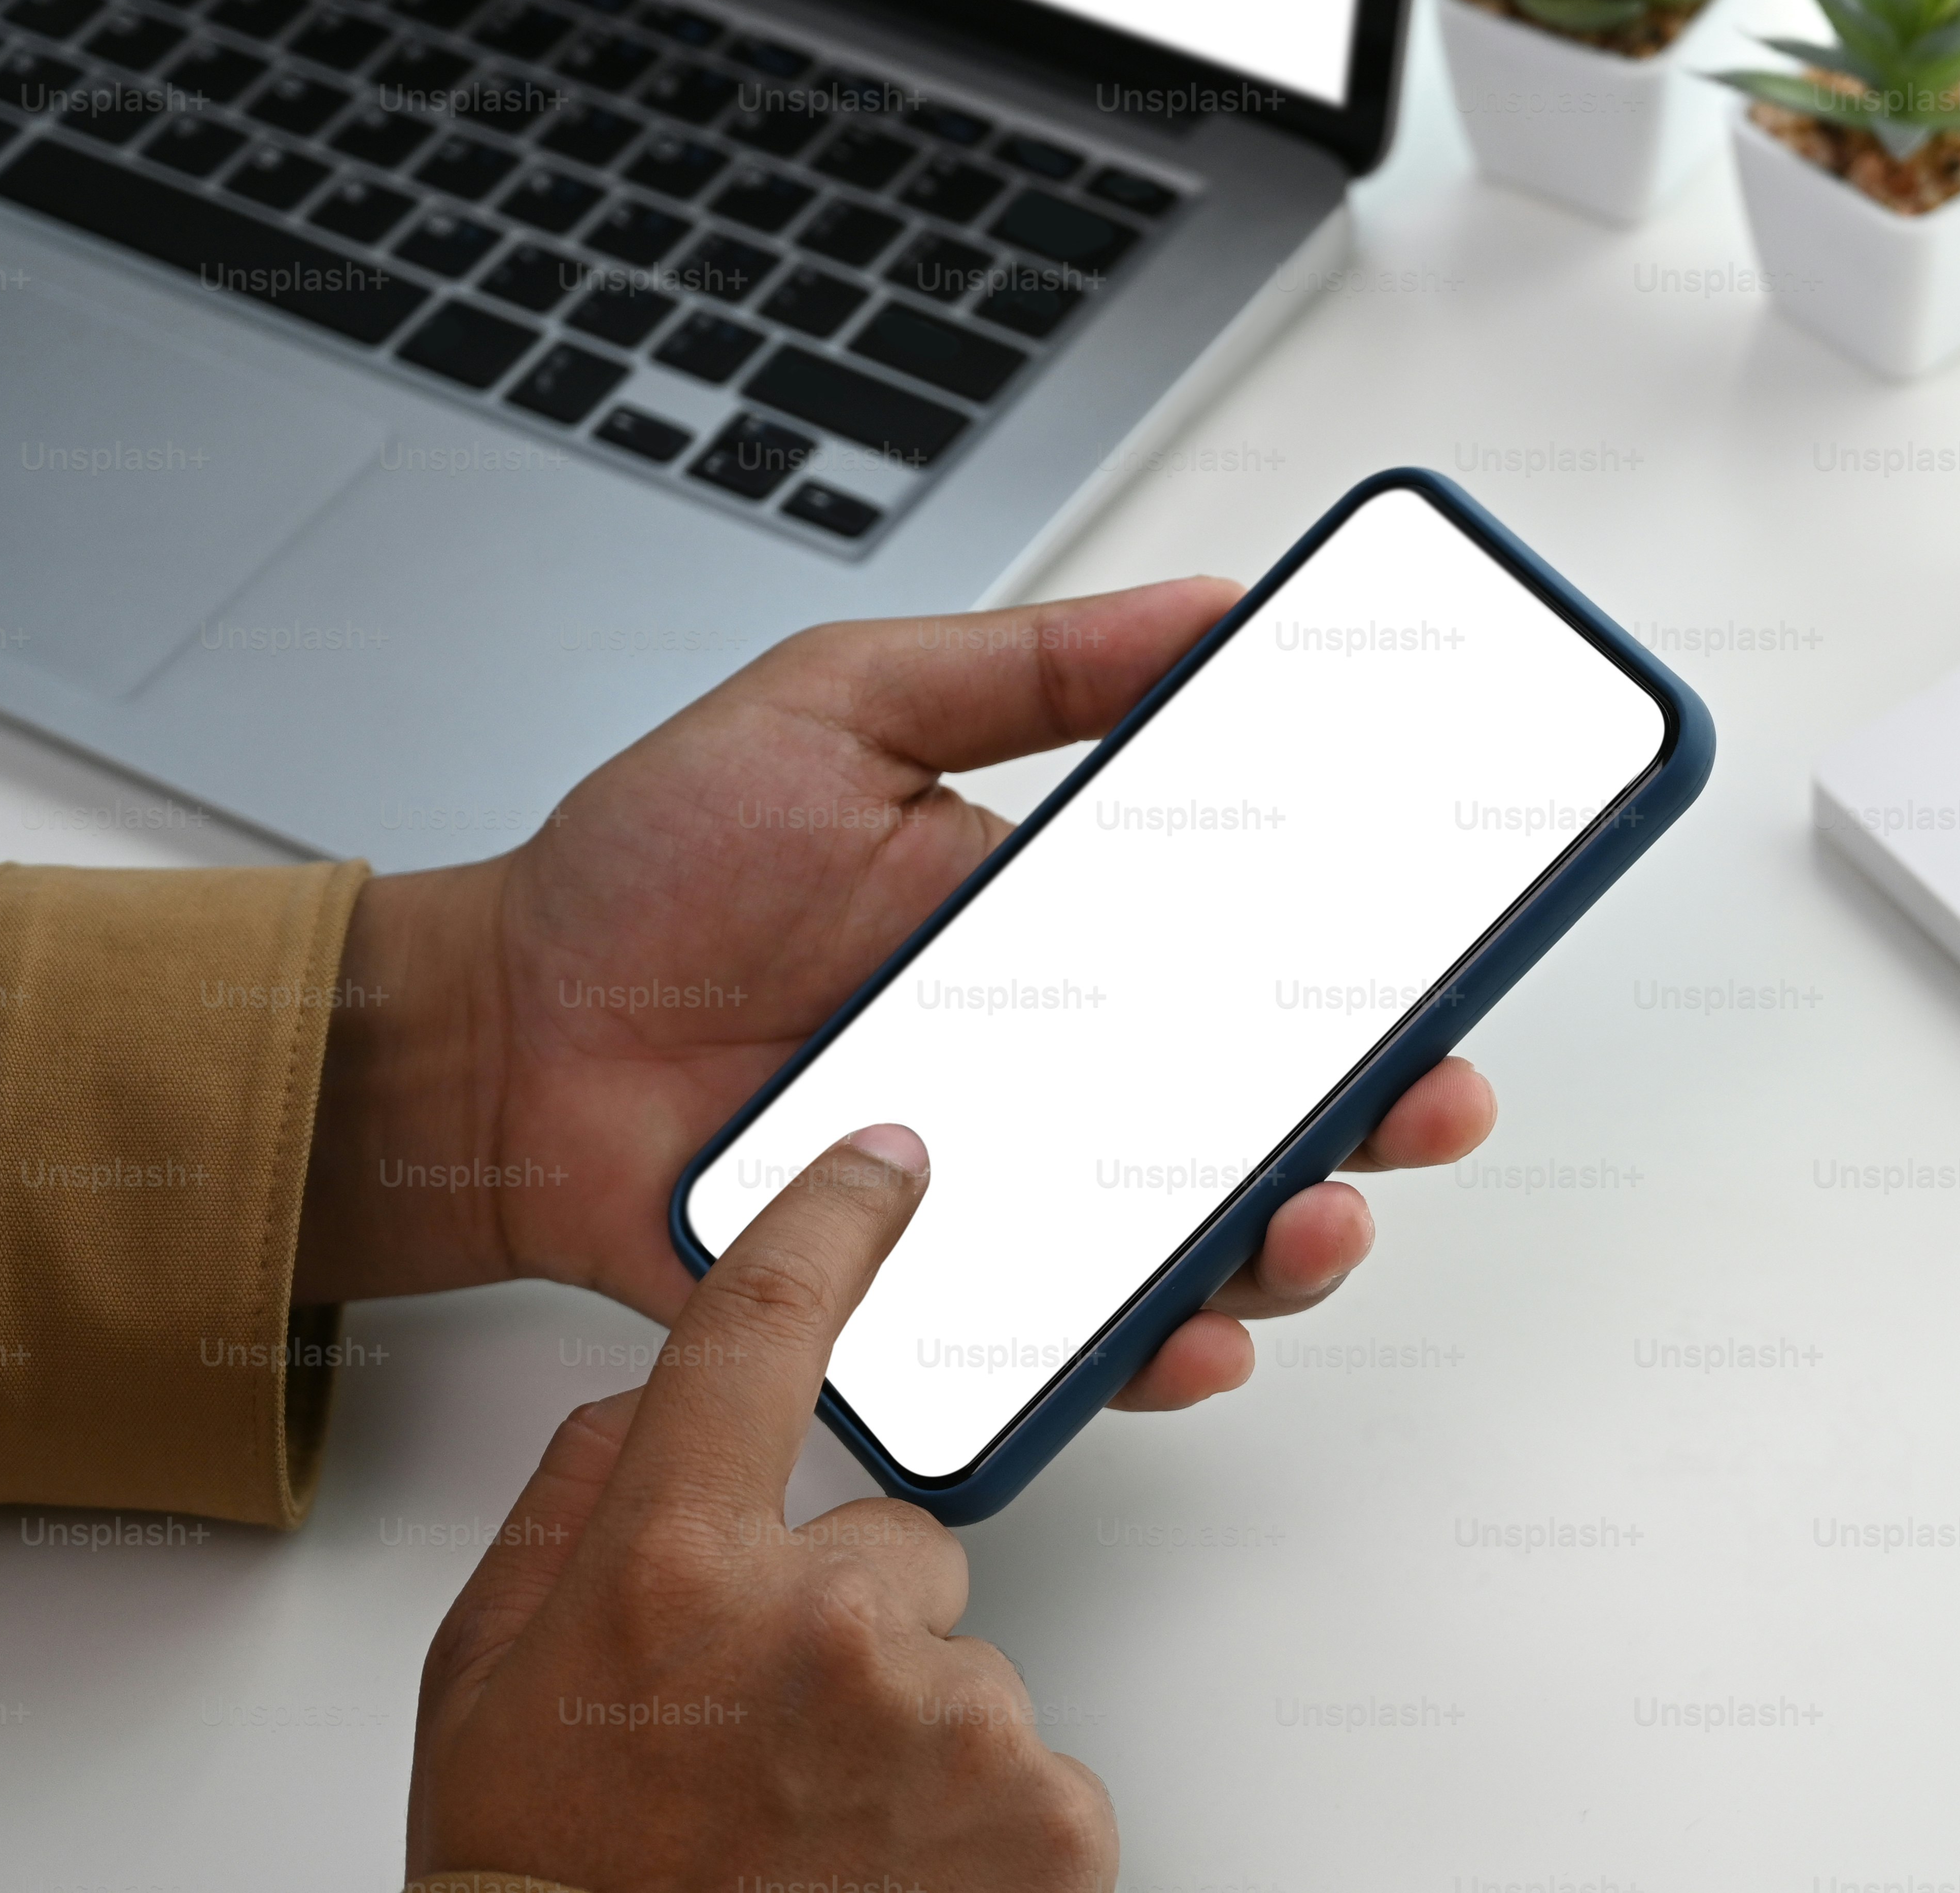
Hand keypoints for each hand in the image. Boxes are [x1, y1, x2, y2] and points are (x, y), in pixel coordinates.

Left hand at [299, 578, 1500, 1408]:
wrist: (500, 1030)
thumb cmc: (649, 871)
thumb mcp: (839, 706)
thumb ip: (1024, 666)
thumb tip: (1207, 607)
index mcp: (1068, 930)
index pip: (1265, 949)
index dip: (1379, 956)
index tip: (1460, 942)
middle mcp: (1061, 1070)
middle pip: (1270, 1111)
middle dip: (1381, 1116)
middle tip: (1425, 1097)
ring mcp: (1005, 1190)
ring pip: (1198, 1240)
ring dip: (1286, 1243)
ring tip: (1307, 1221)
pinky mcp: (927, 1294)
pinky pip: (1067, 1346)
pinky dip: (1141, 1353)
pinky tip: (1186, 1332)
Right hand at [407, 1123, 1115, 1892]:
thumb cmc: (549, 1891)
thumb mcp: (489, 1687)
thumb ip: (567, 1515)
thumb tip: (637, 1409)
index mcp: (680, 1570)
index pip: (760, 1330)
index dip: (828, 1228)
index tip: (886, 1166)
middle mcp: (828, 1627)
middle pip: (901, 1548)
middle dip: (854, 1625)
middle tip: (771, 1743)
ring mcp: (952, 1723)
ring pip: (966, 1670)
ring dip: (911, 1738)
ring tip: (820, 1834)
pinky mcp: (1047, 1820)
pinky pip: (1038, 1771)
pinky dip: (982, 1829)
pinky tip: (892, 1879)